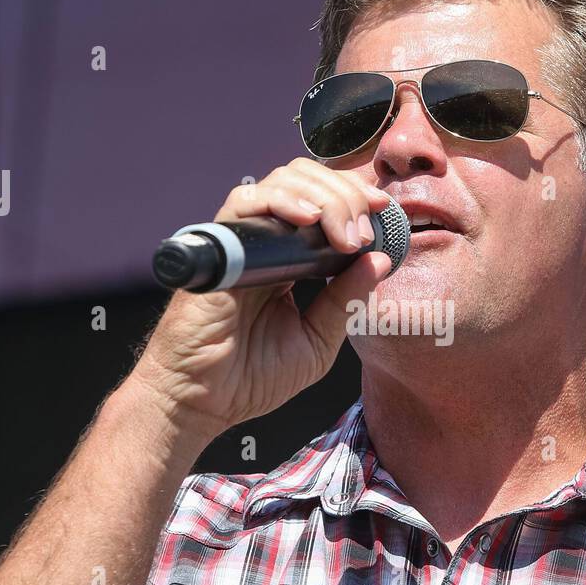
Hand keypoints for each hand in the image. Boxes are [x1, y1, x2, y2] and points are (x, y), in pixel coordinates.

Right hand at [129, 158, 392, 434]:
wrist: (204, 403)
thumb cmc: (251, 379)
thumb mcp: (317, 340)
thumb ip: (346, 300)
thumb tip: (380, 260)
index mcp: (289, 261)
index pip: (321, 202)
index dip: (352, 195)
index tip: (381, 207)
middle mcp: (265, 244)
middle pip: (306, 181)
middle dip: (345, 194)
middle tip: (363, 231)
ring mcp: (241, 244)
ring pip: (280, 182)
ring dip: (324, 196)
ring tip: (346, 233)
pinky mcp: (219, 251)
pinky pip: (244, 203)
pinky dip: (281, 201)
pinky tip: (310, 219)